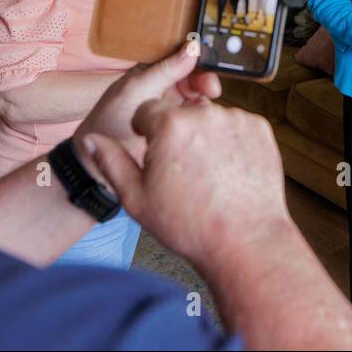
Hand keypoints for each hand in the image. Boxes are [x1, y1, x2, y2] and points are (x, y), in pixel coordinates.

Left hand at [74, 45, 220, 170]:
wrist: (96, 162)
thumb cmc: (108, 123)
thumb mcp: (136, 92)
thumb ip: (164, 70)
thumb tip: (191, 48)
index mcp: (152, 74)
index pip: (182, 60)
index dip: (197, 64)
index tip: (206, 73)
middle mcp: (164, 89)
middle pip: (195, 79)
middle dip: (205, 83)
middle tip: (211, 92)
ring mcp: (171, 110)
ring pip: (198, 100)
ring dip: (204, 103)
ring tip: (204, 112)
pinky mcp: (175, 130)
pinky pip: (195, 120)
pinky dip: (201, 121)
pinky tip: (201, 126)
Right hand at [82, 96, 291, 275]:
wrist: (244, 241)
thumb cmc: (188, 224)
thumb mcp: (137, 198)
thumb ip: (111, 162)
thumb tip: (90, 138)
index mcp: (169, 124)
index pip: (147, 111)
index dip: (146, 134)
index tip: (156, 158)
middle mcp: (204, 114)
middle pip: (180, 113)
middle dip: (177, 134)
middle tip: (185, 171)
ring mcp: (236, 119)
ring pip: (210, 119)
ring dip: (206, 136)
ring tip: (210, 174)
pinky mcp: (260, 129)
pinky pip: (237, 127)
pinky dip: (232, 142)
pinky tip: (229, 172)